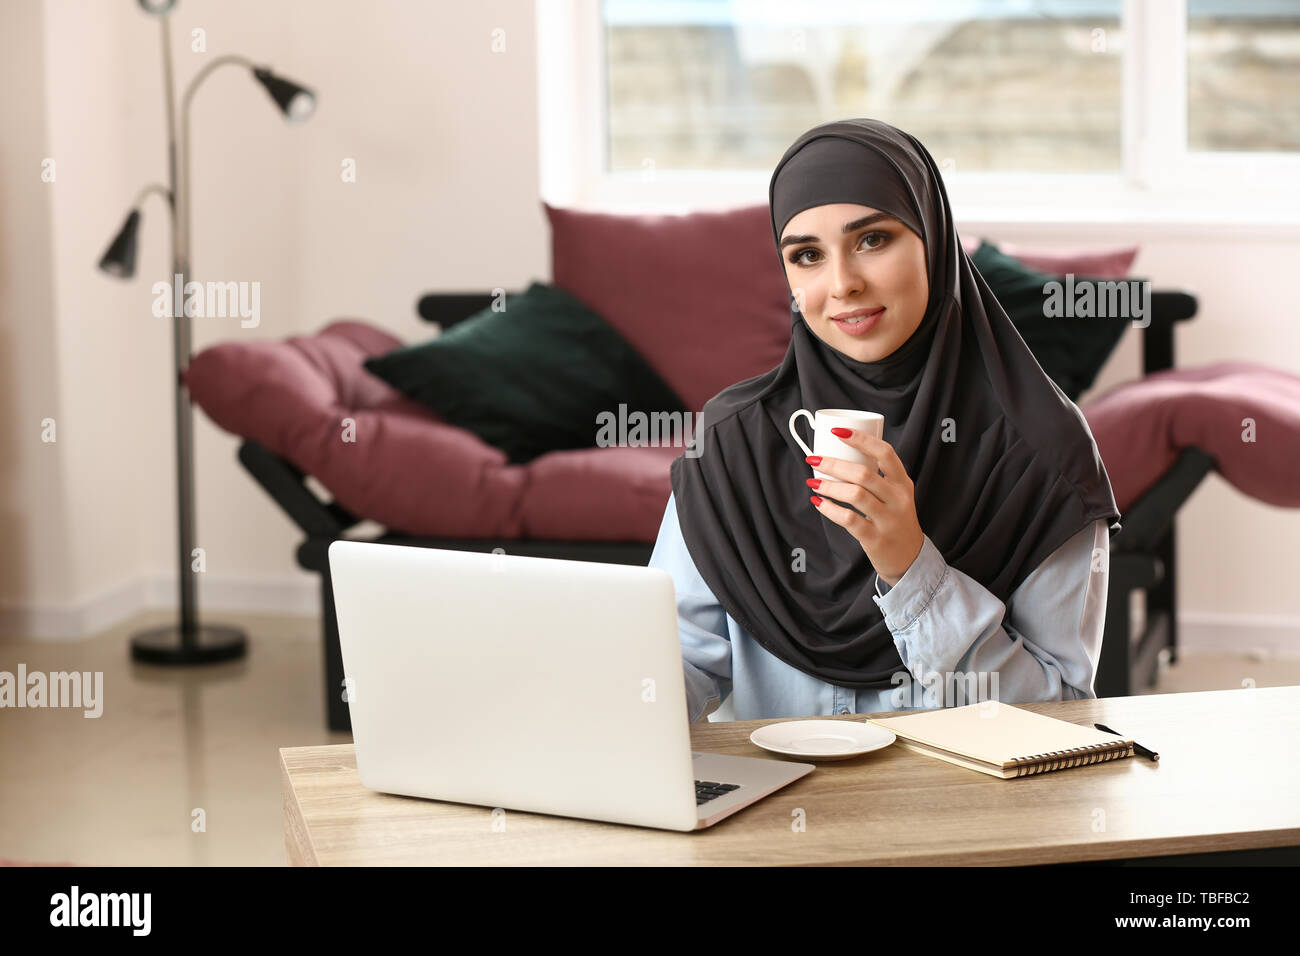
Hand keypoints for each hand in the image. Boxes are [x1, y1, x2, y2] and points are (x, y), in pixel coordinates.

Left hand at [806, 427, 923, 586]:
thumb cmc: (894, 519)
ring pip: (856, 495)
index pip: (885, 453)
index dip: (861, 439)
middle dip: (834, 464)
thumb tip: (838, 456)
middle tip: (814, 459)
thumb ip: (876, 478)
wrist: (910, 558)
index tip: (838, 432)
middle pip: (864, 474)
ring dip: (830, 486)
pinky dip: (830, 509)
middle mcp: (898, 498)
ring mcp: (888, 519)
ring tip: (814, 482)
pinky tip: (819, 503)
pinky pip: (849, 520)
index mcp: (903, 482)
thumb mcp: (895, 495)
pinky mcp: (876, 538)